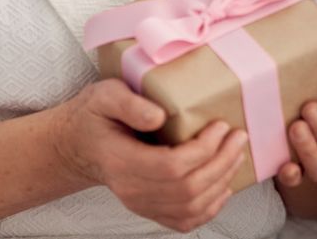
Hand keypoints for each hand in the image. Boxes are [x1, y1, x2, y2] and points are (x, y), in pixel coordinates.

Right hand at [52, 79, 250, 232]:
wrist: (78, 145)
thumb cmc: (94, 115)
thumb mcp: (104, 96)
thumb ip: (129, 104)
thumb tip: (159, 117)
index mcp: (121, 161)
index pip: (171, 167)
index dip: (203, 150)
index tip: (221, 126)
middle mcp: (131, 190)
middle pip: (187, 189)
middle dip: (221, 163)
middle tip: (238, 136)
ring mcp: (140, 204)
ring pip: (190, 207)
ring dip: (221, 182)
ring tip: (236, 155)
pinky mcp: (148, 209)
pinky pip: (184, 220)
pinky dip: (210, 207)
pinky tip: (223, 186)